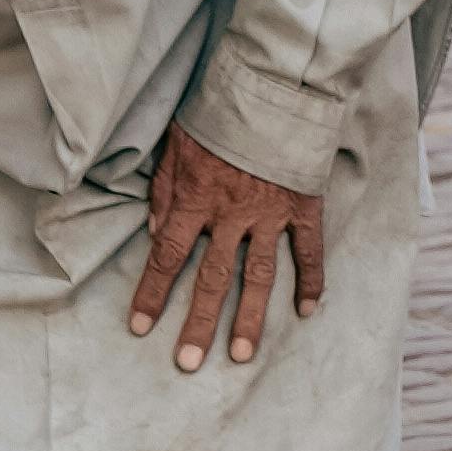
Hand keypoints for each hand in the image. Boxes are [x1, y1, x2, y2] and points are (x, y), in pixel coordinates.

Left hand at [125, 128, 324, 370]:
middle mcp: (231, 215)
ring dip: (249, 319)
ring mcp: (270, 214)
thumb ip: (164, 189)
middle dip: (198, 324)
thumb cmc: (218, 113)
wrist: (274, 87)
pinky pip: (309, 251)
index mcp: (195, 200)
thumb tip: (154, 228)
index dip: (152, 294)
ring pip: (258, 276)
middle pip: (211, 279)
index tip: (140, 327)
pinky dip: (311, 281)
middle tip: (188, 363)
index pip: (167, 256)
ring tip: (240, 355)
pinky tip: (307, 311)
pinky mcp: (303, 207)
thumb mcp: (176, 144)